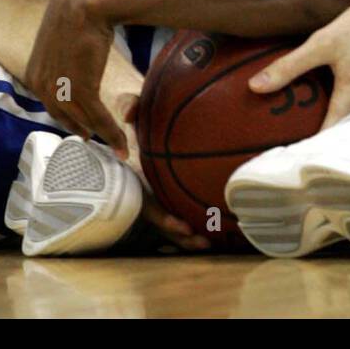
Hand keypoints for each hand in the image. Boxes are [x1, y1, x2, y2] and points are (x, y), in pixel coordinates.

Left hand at [24, 0, 128, 157]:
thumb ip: (65, 52)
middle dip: (81, 127)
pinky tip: (122, 142)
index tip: (81, 126)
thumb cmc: (77, 12)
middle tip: (93, 138)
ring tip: (117, 145)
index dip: (68, 116)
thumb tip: (77, 52)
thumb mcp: (61, 37)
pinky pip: (97, 118)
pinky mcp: (80, 89)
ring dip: (103, 135)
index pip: (50, 102)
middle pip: (64, 115)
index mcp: (34, 72)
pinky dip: (111, 132)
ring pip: (84, 119)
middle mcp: (42, 85)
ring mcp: (60, 88)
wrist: (83, 1)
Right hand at [117, 92, 211, 251]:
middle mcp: (148, 191)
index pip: (149, 204)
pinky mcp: (174, 193)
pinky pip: (185, 211)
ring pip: (173, 225)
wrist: (150, 117)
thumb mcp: (132, 108)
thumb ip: (129, 105)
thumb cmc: (142, 116)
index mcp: (139, 177)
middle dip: (181, 236)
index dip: (163, 217)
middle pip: (163, 224)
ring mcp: (160, 195)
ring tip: (212, 243)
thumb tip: (129, 112)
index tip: (182, 226)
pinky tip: (221, 228)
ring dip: (190, 237)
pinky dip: (199, 222)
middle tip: (204, 242)